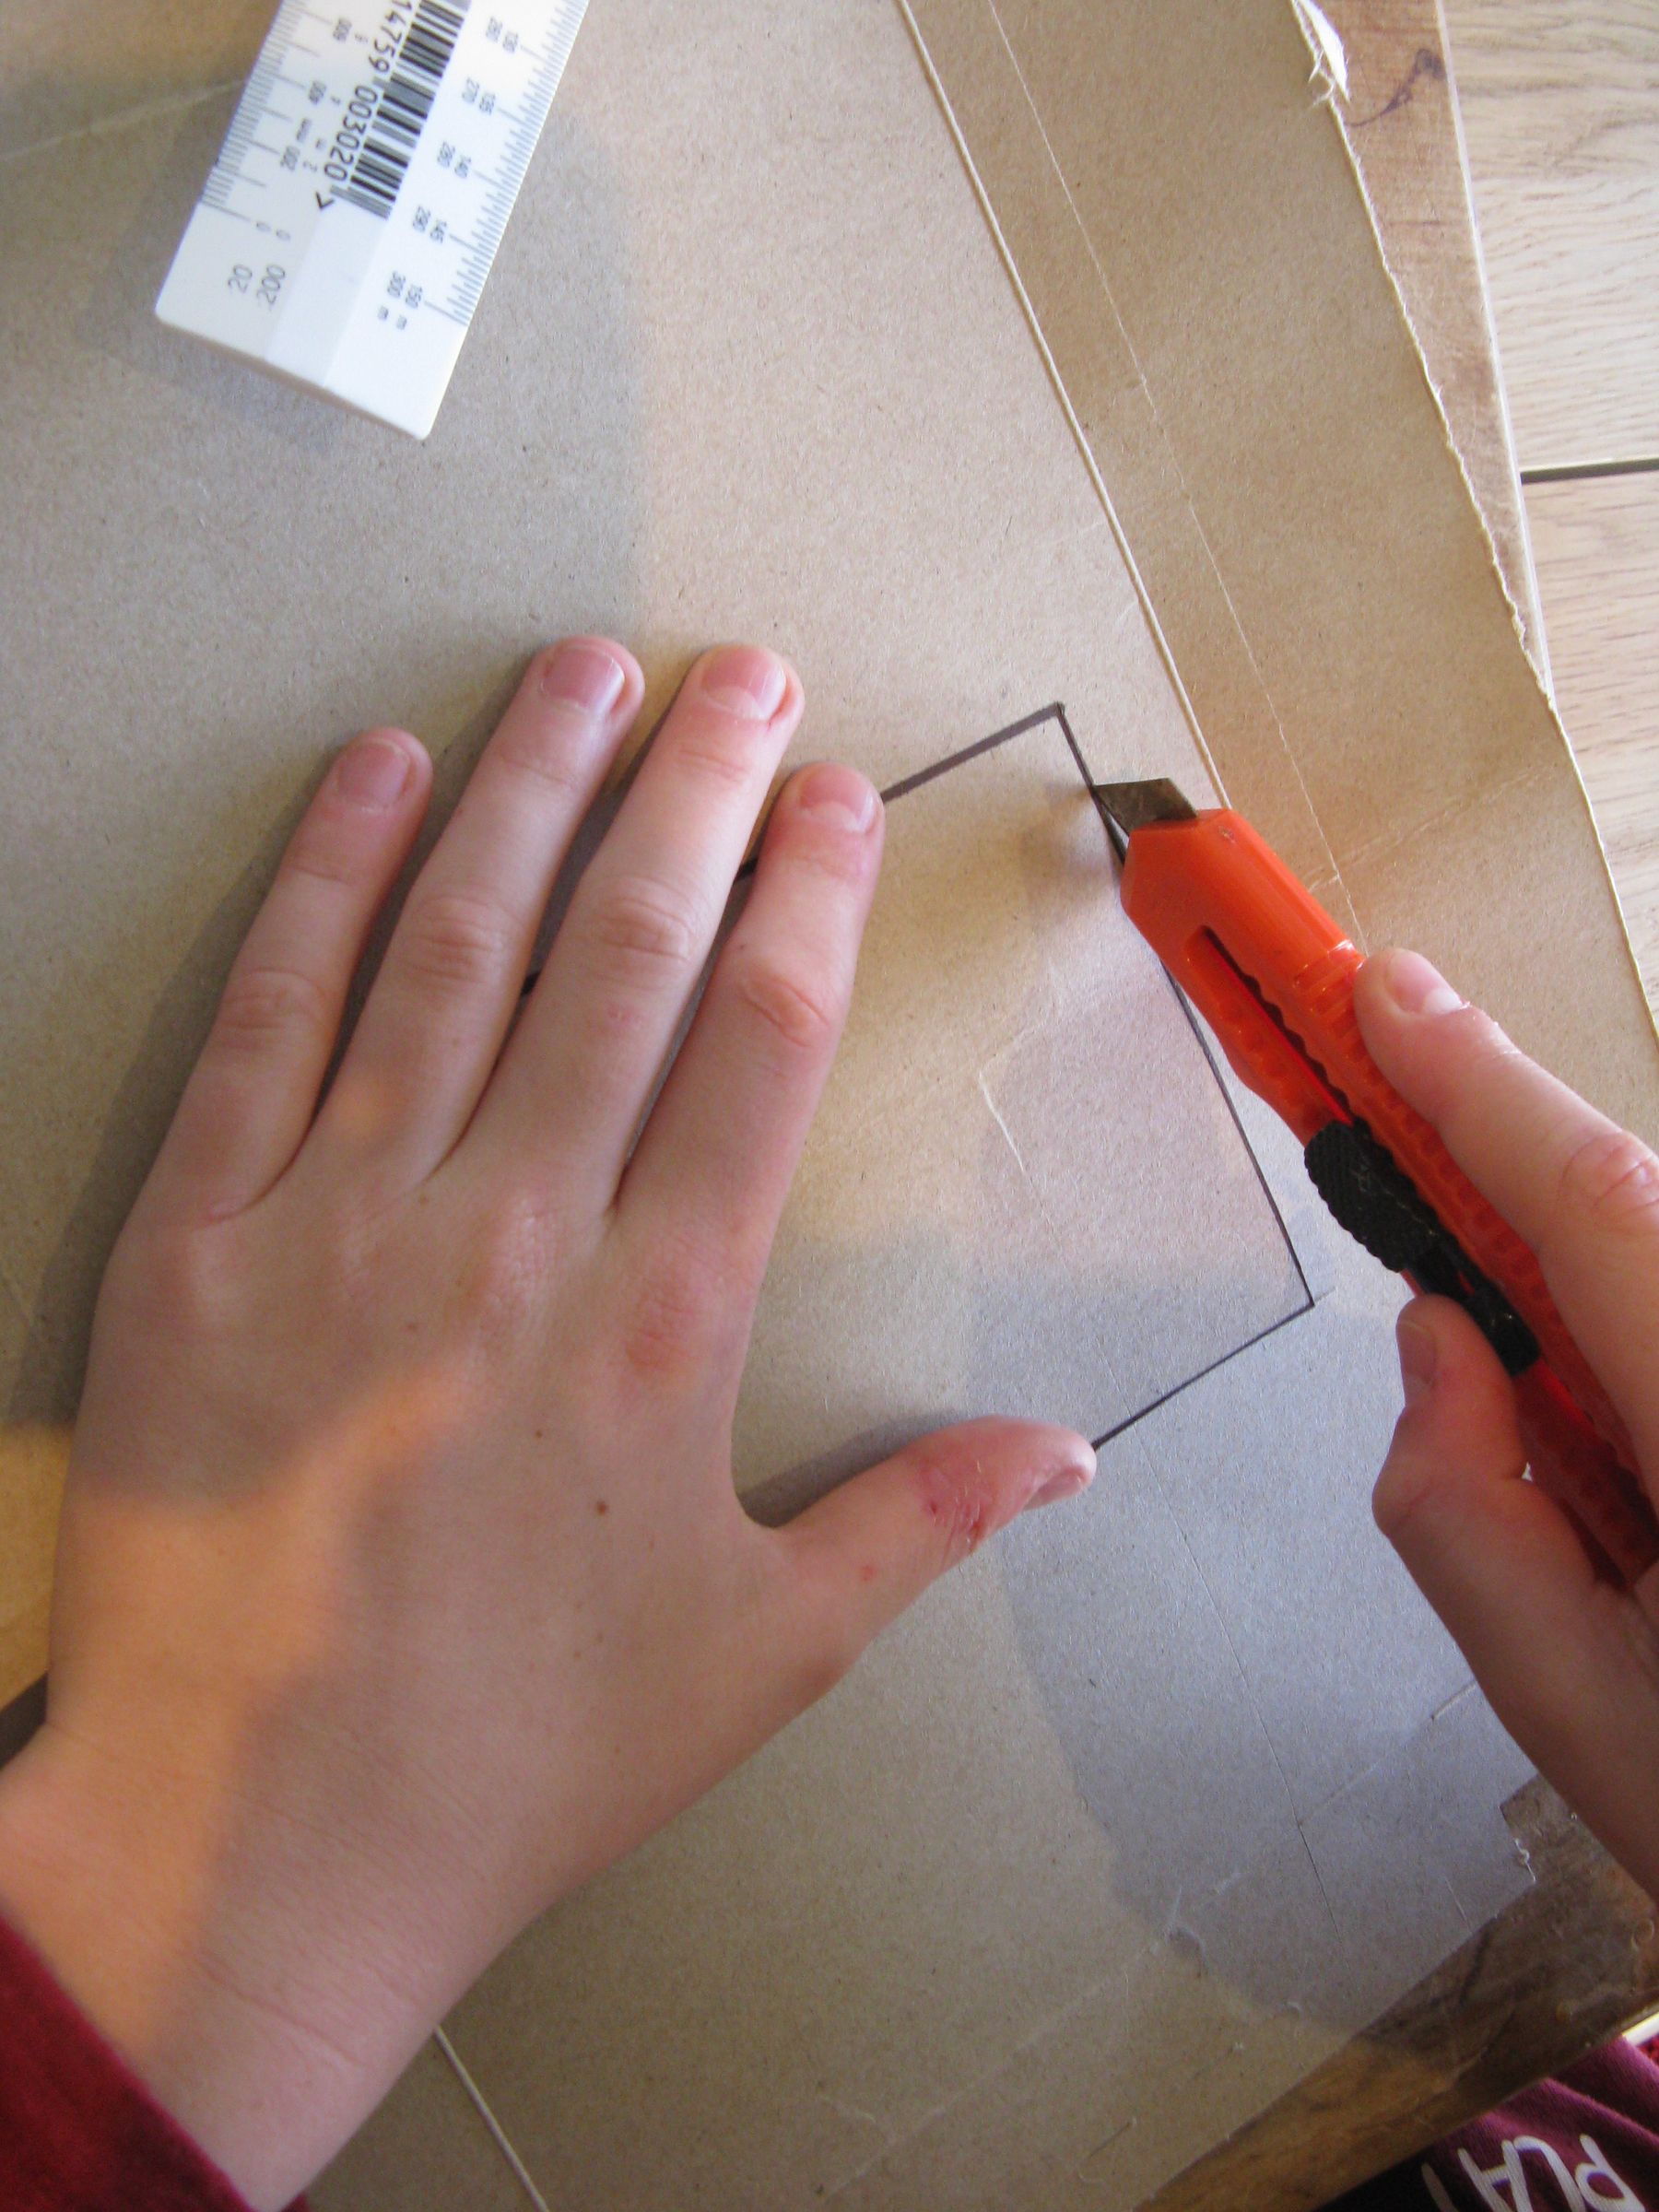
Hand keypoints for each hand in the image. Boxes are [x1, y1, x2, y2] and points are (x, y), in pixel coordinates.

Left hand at [0, 640, 1094, 2209]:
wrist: (252, 1839)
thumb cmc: (520, 1753)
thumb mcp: (759, 1658)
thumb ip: (920, 1524)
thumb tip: (1073, 1451)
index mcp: (666, 1325)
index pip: (762, 1044)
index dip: (812, 896)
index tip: (839, 795)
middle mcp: (514, 1237)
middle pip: (625, 954)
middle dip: (695, 789)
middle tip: (743, 669)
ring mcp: (343, 1223)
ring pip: (456, 949)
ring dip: (527, 787)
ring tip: (584, 669)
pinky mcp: (198, 1239)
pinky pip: (270, 1019)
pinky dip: (326, 882)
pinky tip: (374, 773)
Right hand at [1356, 947, 1658, 1897]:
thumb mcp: (1568, 1709)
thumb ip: (1463, 1512)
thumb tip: (1438, 1334)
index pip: (1602, 1215)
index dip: (1481, 1083)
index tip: (1380, 989)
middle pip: (1647, 1210)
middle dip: (1509, 1145)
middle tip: (1389, 1099)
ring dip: (1579, 1254)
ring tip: (1554, 1414)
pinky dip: (1630, 1304)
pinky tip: (1622, 1454)